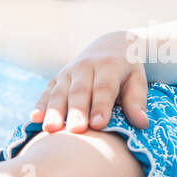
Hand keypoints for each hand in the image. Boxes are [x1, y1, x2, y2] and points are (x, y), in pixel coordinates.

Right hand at [30, 30, 149, 133]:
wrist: (111, 45)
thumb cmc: (127, 72)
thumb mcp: (137, 81)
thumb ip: (137, 101)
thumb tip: (142, 124)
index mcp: (109, 66)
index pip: (104, 88)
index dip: (101, 106)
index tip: (99, 124)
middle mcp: (86, 66)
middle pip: (80, 91)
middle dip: (77, 111)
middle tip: (75, 130)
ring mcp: (69, 72)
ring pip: (60, 92)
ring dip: (54, 111)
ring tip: (50, 129)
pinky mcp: (57, 78)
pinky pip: (47, 91)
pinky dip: (41, 105)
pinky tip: (35, 119)